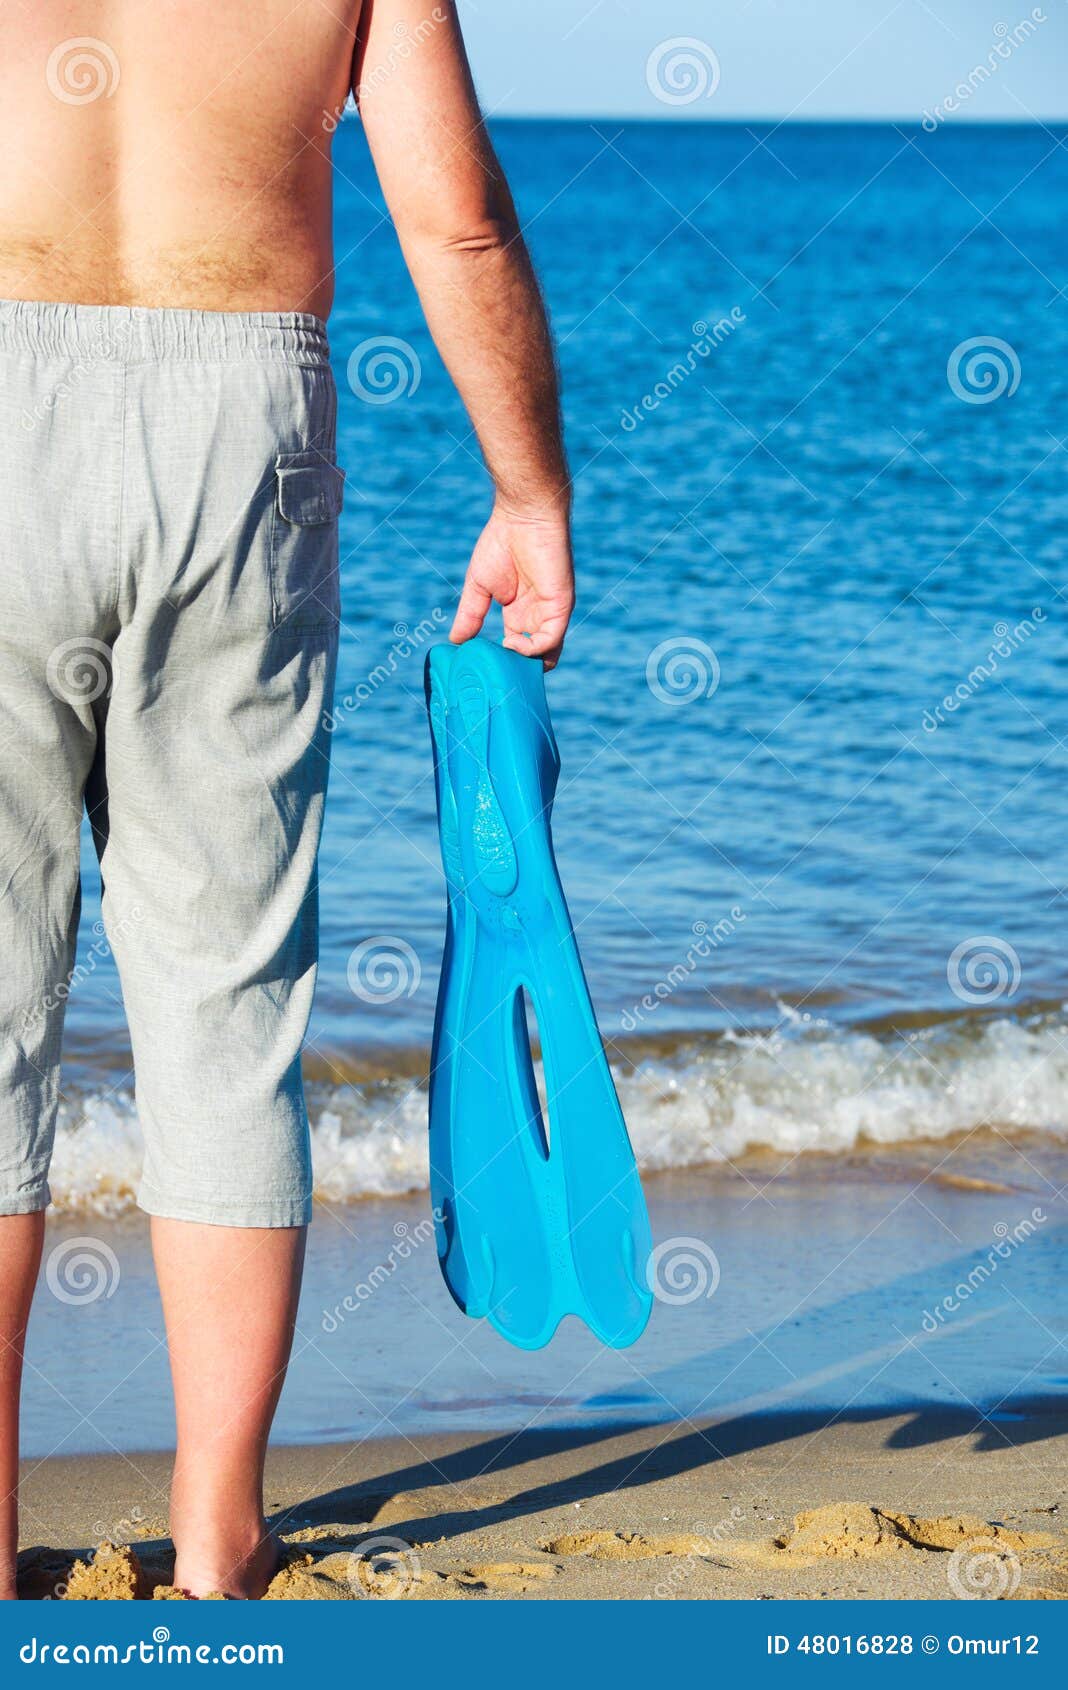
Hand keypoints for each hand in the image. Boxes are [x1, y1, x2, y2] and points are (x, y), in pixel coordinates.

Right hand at [450, 500, 574, 668]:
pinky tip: (511, 643)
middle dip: (517, 671)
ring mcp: (550, 612)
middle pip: (534, 657)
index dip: (503, 662)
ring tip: (501, 655)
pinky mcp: (561, 604)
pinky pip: (552, 638)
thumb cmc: (501, 543)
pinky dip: (533, 648)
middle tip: (496, 675)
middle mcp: (537, 616)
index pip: (517, 648)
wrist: (522, 516)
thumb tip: (455, 642)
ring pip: (546, 653)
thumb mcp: (479, 586)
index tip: (482, 666)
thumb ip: (470, 615)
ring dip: (524, 663)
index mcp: (519, 613)